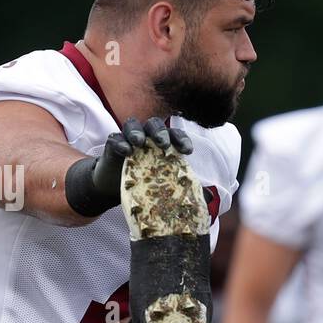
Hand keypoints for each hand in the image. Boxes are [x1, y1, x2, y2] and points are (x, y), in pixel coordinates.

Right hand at [65, 116, 193, 216]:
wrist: (116, 188)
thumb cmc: (146, 184)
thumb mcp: (167, 187)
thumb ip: (186, 187)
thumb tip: (210, 198)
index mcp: (163, 143)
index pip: (175, 135)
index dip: (182, 139)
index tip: (188, 151)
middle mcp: (147, 137)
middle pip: (154, 124)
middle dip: (160, 132)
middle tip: (163, 143)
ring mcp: (128, 139)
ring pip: (132, 125)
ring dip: (137, 132)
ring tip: (140, 143)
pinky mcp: (112, 145)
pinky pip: (115, 138)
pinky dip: (120, 142)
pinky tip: (126, 151)